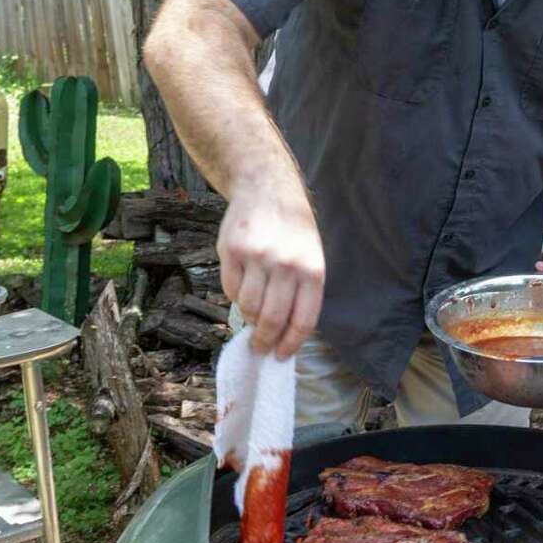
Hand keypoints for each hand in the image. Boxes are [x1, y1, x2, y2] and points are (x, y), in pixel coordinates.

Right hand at [219, 178, 324, 358]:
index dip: (290, 343)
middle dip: (265, 340)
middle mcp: (286, 265)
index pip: (303, 320)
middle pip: (272, 319)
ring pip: (248, 306)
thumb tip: (285, 333)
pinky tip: (242, 287)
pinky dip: (234, 296)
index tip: (281, 355)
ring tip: (251, 313)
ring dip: (248, 317)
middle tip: (259, 347)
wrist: (266, 188)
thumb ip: (301, 291)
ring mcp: (257, 257)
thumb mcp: (311, 255)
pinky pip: (230, 289)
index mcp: (312, 270)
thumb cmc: (293, 228)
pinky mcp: (232, 251)